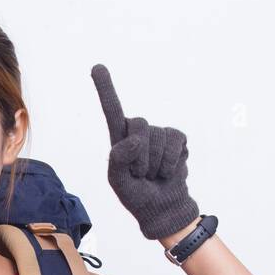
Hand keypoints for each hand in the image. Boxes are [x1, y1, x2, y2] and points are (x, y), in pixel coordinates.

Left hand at [90, 63, 198, 240]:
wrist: (162, 207)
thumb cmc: (136, 195)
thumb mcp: (118, 182)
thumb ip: (118, 160)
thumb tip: (135, 140)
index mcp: (119, 139)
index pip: (112, 110)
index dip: (105, 88)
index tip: (97, 67)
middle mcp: (139, 132)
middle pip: (139, 124)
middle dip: (141, 156)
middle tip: (141, 175)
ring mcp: (159, 134)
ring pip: (159, 137)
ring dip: (157, 164)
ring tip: (154, 175)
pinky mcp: (177, 139)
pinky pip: (176, 141)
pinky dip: (172, 162)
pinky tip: (168, 171)